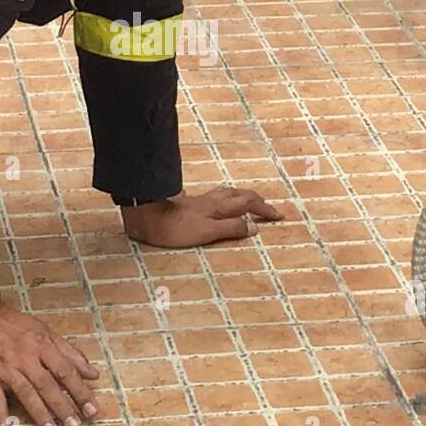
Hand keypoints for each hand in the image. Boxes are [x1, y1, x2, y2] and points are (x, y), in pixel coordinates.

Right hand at [0, 302, 100, 425]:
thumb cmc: (13, 324)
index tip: (92, 411)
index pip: (66, 371)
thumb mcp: (45, 331)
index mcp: (42, 344)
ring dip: (39, 415)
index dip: (80, 391)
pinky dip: (0, 415)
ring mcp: (5, 368)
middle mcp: (25, 357)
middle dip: (63, 408)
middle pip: (48, 385)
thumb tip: (93, 374)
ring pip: (26, 394)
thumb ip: (70, 353)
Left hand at [121, 187, 283, 247]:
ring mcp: (199, 200)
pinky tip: (216, 203)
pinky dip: (224, 199)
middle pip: (239, 194)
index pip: (248, 203)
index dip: (265, 209)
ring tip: (246, 202)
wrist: (146, 216)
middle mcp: (211, 200)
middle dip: (256, 199)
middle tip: (267, 208)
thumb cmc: (176, 227)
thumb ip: (231, 229)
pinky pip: (214, 197)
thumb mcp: (207, 232)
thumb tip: (254, 227)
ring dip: (240, 196)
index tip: (279, 216)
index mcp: (219, 206)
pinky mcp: (187, 203)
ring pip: (226, 193)